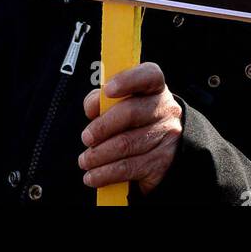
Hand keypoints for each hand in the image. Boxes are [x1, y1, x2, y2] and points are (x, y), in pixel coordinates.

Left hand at [80, 62, 182, 193]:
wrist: (163, 150)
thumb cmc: (135, 120)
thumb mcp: (123, 103)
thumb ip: (104, 99)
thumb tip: (92, 107)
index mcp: (154, 88)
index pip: (148, 75)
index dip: (127, 80)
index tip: (107, 90)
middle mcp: (165, 109)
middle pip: (131, 112)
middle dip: (102, 126)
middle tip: (86, 137)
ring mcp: (166, 136)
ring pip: (126, 144)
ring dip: (99, 155)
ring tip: (84, 160)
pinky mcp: (161, 163)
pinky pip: (128, 168)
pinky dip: (105, 174)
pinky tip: (93, 176)